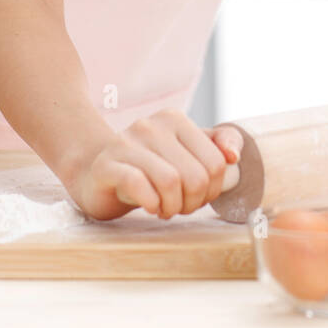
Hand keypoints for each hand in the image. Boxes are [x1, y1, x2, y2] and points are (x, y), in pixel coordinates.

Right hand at [66, 109, 243, 220]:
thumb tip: (234, 156)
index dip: (212, 190)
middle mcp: (152, 126)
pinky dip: (151, 203)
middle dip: (193, 202)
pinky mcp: (108, 165)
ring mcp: (128, 143)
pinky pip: (140, 185)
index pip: (216, 163)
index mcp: (175, 120)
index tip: (196, 196)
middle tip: (179, 206)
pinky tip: (149, 206)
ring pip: (172, 182)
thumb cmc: (146, 166)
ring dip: (172, 207)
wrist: (92, 170)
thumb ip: (216, 146)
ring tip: (164, 207)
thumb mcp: (184, 152)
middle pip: (196, 177)